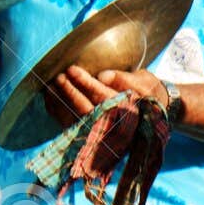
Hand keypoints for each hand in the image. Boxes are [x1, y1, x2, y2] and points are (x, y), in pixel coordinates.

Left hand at [44, 65, 167, 125]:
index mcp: (128, 110)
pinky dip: (57, 113)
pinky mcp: (91, 135)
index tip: (72, 69)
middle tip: (58, 77)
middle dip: (69, 92)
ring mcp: (101, 132)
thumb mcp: (144, 82)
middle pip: (85, 110)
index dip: (86, 83)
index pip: (103, 97)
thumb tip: (102, 76)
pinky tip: (50, 98)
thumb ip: (125, 78)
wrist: (153, 114)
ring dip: (59, 103)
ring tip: (50, 86)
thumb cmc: (148, 93)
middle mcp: (113, 124)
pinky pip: (69, 125)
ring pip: (74, 120)